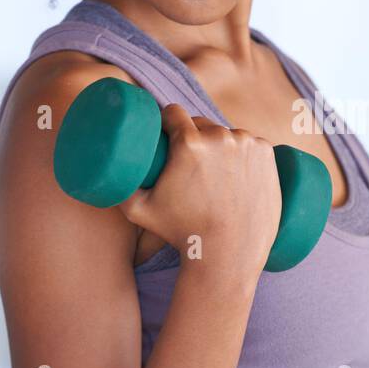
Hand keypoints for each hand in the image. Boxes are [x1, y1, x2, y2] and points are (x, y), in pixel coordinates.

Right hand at [117, 103, 282, 275]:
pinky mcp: (268, 154)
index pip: (174, 113)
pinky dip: (245, 150)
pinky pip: (251, 142)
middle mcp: (221, 137)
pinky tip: (239, 166)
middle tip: (190, 159)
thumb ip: (117, 189)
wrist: (229, 255)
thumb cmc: (181, 234)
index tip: (167, 131)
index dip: (168, 120)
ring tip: (214, 168)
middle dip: (194, 136)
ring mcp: (248, 144)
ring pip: (228, 134)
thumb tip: (101, 174)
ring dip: (221, 144)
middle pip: (202, 123)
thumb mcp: (139, 212)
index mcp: (189, 143)